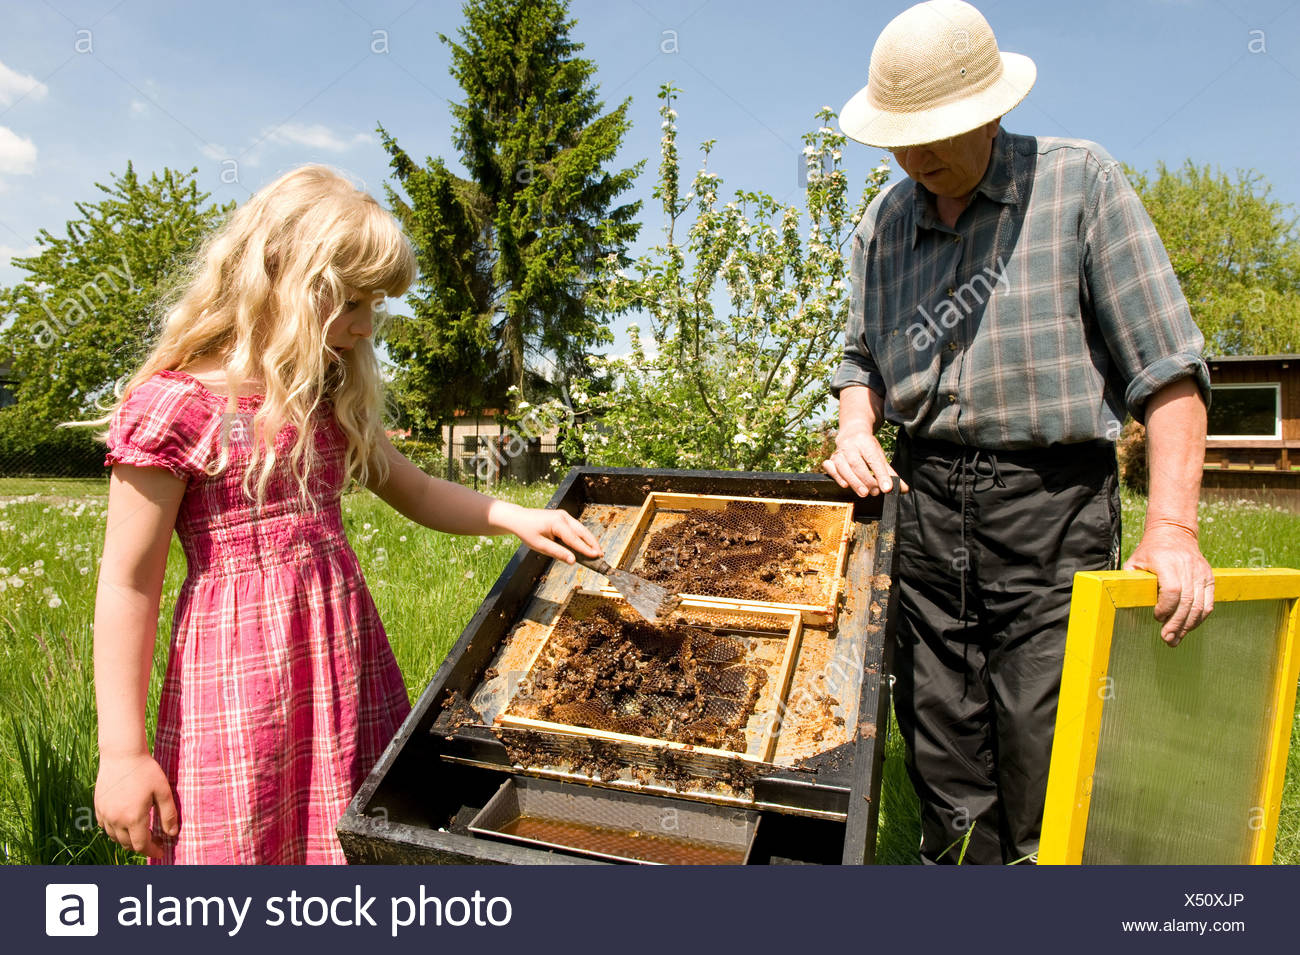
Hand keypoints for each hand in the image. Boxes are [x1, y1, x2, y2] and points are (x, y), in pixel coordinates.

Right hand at [94, 752, 178, 859]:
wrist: (122, 754)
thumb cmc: (145, 770)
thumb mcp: (163, 791)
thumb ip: (168, 815)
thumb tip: (172, 834)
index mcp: (133, 818)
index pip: (141, 845)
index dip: (152, 851)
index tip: (161, 851)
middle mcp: (116, 820)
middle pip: (127, 844)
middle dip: (141, 846)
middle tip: (154, 841)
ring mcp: (104, 814)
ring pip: (114, 837)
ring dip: (127, 839)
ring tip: (140, 832)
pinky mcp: (98, 806)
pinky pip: (104, 827)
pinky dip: (114, 830)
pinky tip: (124, 823)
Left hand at [505, 506, 602, 563]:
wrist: (519, 519)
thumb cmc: (527, 532)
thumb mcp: (541, 546)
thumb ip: (558, 553)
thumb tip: (573, 561)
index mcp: (557, 523)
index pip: (575, 539)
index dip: (586, 549)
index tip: (596, 556)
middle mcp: (563, 517)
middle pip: (583, 531)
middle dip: (593, 543)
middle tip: (601, 555)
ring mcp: (564, 516)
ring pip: (581, 529)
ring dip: (589, 540)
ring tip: (596, 551)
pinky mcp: (563, 518)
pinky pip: (576, 528)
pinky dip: (582, 536)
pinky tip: (586, 545)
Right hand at [823, 428, 908, 495]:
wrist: (851, 432)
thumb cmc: (867, 446)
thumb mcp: (880, 455)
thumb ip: (890, 473)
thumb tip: (903, 489)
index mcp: (865, 442)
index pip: (874, 459)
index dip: (881, 474)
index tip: (887, 488)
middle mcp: (850, 445)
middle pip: (857, 464)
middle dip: (867, 480)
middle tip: (875, 492)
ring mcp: (838, 452)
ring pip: (843, 467)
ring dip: (854, 482)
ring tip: (864, 493)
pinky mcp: (831, 459)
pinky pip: (830, 467)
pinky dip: (837, 477)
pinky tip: (845, 485)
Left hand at [1123, 522, 1213, 646]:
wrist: (1175, 533)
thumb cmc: (1150, 551)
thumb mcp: (1135, 561)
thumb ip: (1130, 581)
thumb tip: (1120, 602)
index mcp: (1167, 563)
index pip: (1173, 591)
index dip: (1165, 608)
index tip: (1156, 617)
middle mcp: (1187, 567)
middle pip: (1187, 602)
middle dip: (1176, 624)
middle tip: (1167, 640)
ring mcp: (1201, 573)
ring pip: (1199, 606)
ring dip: (1188, 626)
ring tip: (1176, 639)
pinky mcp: (1209, 578)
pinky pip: (1208, 603)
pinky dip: (1199, 618)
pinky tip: (1188, 627)